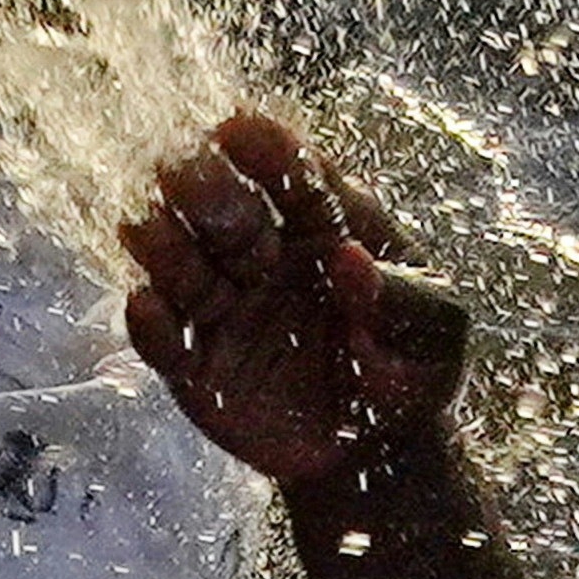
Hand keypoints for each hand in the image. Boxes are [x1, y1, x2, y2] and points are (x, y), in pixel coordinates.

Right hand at [123, 111, 472, 484]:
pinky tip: (148, 304)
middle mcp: (267, 261)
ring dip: (163, 245)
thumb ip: (399, 299)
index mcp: (329, 234)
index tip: (238, 127)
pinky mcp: (197, 364)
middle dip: (205, 190)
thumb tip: (351, 257)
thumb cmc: (412, 370)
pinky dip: (150, 325)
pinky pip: (163, 341)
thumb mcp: (432, 334)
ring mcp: (227, 310)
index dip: (269, 154)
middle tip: (183, 169)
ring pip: (183, 267)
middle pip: (229, 216)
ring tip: (147, 227)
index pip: (297, 184)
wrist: (380, 451)